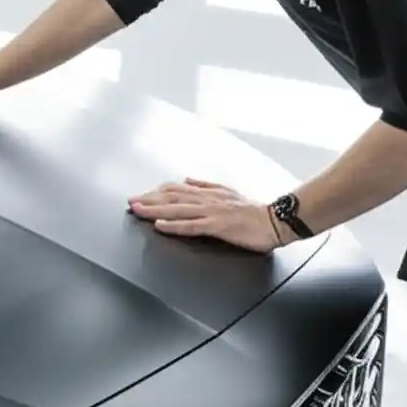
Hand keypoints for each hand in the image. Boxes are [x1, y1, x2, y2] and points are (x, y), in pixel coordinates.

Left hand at [128, 177, 284, 253]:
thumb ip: (206, 185)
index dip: (155, 192)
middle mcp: (206, 200)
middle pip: (171, 198)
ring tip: (137, 210)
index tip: (140, 195)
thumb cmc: (253, 211)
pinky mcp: (218, 226)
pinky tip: (160, 226)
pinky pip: (191, 226)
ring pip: (177, 210)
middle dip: (148, 199)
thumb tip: (187, 179)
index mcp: (208, 193)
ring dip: (155, 210)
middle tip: (130, 202)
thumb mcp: (227, 191)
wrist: (276, 221)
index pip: (175, 189)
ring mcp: (211, 213)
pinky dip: (174, 226)